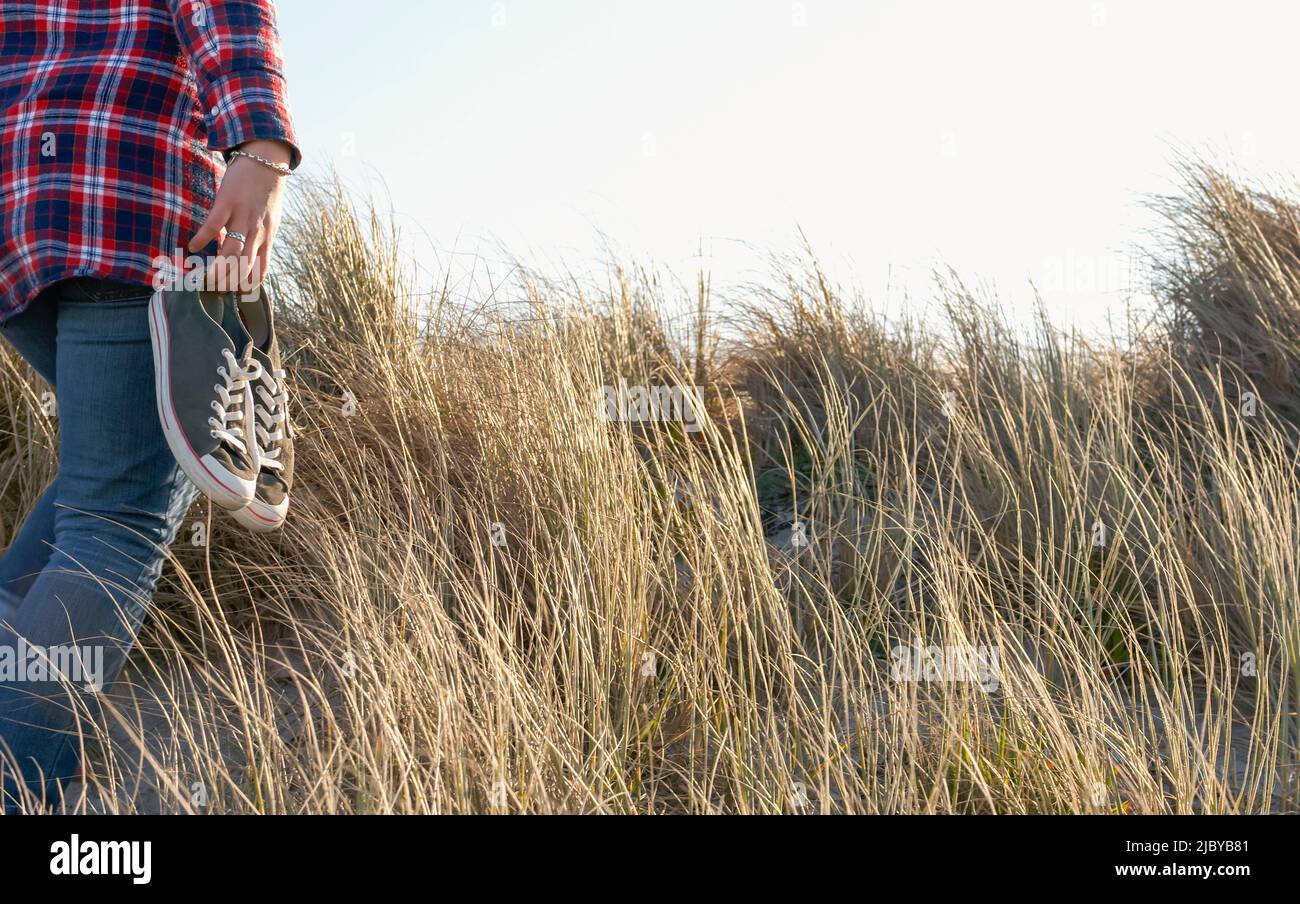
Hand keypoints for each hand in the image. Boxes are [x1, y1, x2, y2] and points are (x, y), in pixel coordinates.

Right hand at [188, 139, 291, 292]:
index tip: (233, 293)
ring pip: (230, 253)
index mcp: (267, 238)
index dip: (246, 286)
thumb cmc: (267, 191)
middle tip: (213, 289)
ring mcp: (242, 218)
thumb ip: (260, 237)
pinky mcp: (227, 203)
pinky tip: (192, 247)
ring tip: (202, 275)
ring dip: (215, 268)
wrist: (267, 161)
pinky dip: (202, 239)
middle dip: (228, 283)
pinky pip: (213, 226)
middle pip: (243, 268)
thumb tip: (248, 254)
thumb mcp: (270, 219)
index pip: (260, 272)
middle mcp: (257, 232)